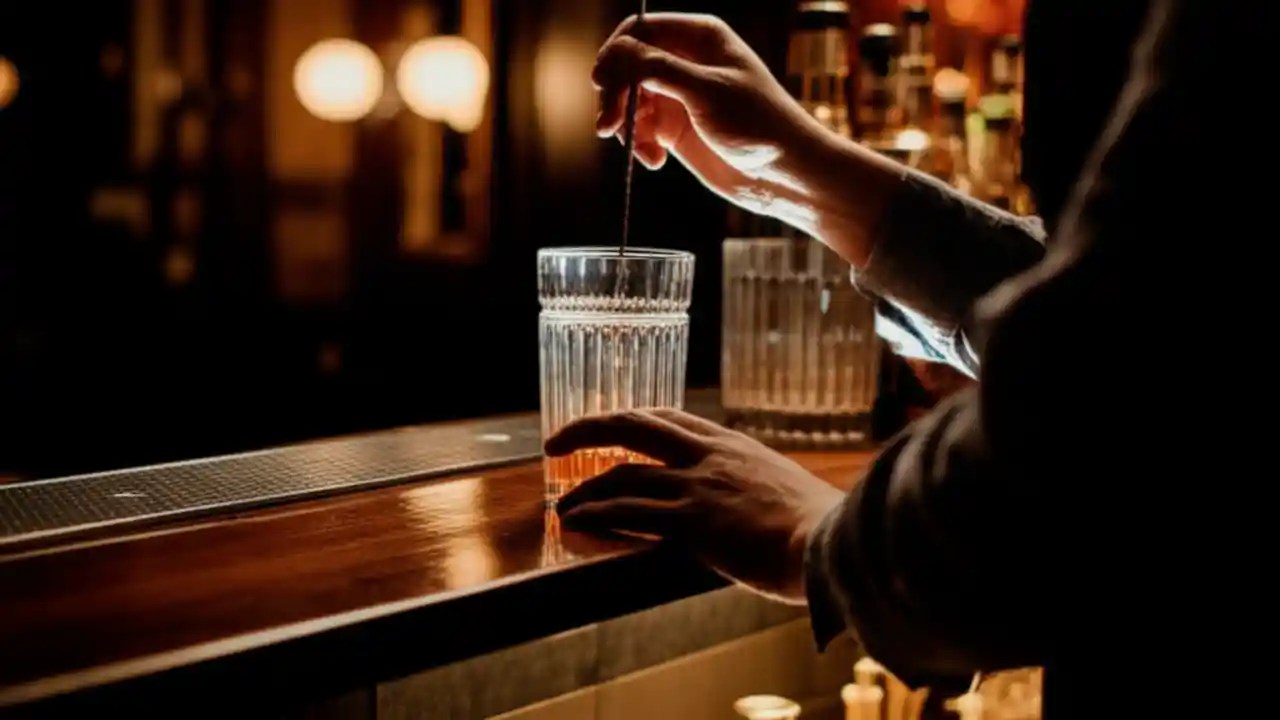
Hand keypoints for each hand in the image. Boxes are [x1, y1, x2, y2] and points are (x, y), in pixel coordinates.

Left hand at [547, 408, 845, 602]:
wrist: (833, 543)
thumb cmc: (821, 527)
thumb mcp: (785, 488)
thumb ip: (756, 487)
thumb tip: (747, 504)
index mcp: (732, 446)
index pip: (669, 418)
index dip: (632, 420)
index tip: (610, 426)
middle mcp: (709, 457)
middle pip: (633, 426)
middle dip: (588, 429)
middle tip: (556, 442)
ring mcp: (697, 488)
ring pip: (622, 476)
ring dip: (585, 489)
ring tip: (564, 506)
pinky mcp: (690, 523)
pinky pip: (629, 513)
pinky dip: (595, 515)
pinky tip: (576, 523)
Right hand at [593, 13, 901, 267]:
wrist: (785, 173)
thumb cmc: (759, 124)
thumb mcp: (705, 91)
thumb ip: (657, 69)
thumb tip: (613, 54)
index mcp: (700, 37)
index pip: (639, 30)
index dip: (615, 54)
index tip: (602, 83)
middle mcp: (686, 62)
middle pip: (627, 66)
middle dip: (615, 96)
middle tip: (609, 127)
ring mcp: (680, 96)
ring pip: (630, 100)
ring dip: (627, 126)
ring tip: (640, 151)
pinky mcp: (678, 129)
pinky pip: (642, 130)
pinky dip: (640, 146)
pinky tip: (654, 161)